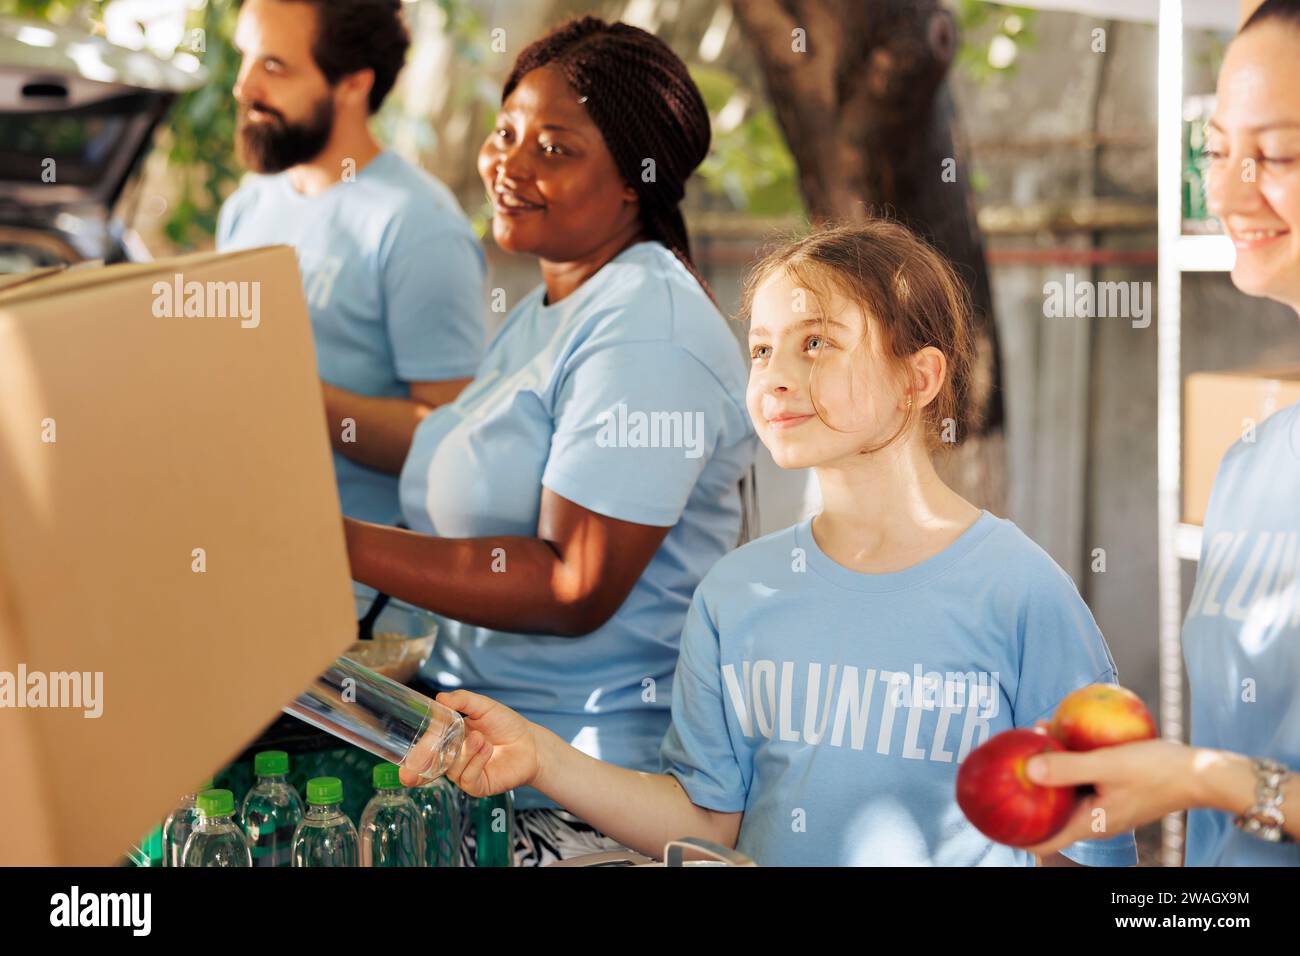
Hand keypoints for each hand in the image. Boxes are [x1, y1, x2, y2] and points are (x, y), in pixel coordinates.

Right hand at [399, 689, 540, 796]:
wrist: (530, 742)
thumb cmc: (506, 724)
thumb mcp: (482, 707)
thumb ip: (462, 700)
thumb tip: (439, 698)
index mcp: (449, 742)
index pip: (426, 750)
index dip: (413, 757)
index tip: (403, 760)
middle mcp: (453, 760)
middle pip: (430, 765)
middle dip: (420, 766)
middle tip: (413, 767)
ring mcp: (465, 774)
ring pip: (451, 768)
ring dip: (465, 751)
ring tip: (481, 738)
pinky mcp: (478, 786)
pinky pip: (467, 778)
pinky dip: (475, 761)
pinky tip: (486, 749)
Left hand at [1019, 731, 1197, 855]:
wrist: (1202, 773)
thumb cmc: (1158, 770)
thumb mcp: (1108, 764)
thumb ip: (1067, 767)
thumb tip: (1027, 770)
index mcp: (1090, 824)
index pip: (1043, 841)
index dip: (1016, 833)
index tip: (993, 814)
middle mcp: (1094, 819)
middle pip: (1050, 812)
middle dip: (1027, 792)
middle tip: (1005, 765)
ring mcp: (1104, 805)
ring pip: (1065, 791)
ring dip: (1046, 770)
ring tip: (1027, 741)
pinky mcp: (1113, 789)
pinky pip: (1081, 777)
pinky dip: (1067, 761)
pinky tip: (1058, 732)